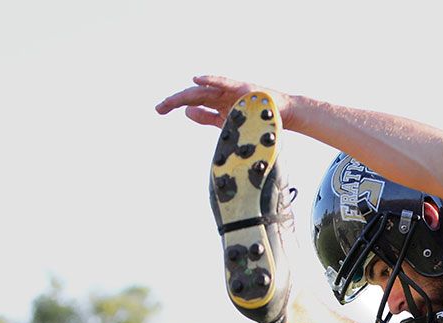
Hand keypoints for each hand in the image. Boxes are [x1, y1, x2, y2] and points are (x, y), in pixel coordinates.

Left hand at [155, 75, 292, 127]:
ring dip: (187, 94)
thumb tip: (186, 112)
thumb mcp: (227, 122)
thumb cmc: (257, 119)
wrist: (283, 116)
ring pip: (204, 90)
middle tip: (159, 108)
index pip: (191, 101)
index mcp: (216, 102)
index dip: (174, 104)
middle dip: (174, 101)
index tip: (159, 110)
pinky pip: (225, 83)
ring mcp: (230, 90)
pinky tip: (198, 80)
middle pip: (193, 95)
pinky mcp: (242, 87)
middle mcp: (220, 94)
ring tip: (171, 100)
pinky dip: (212, 80)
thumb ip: (207, 117)